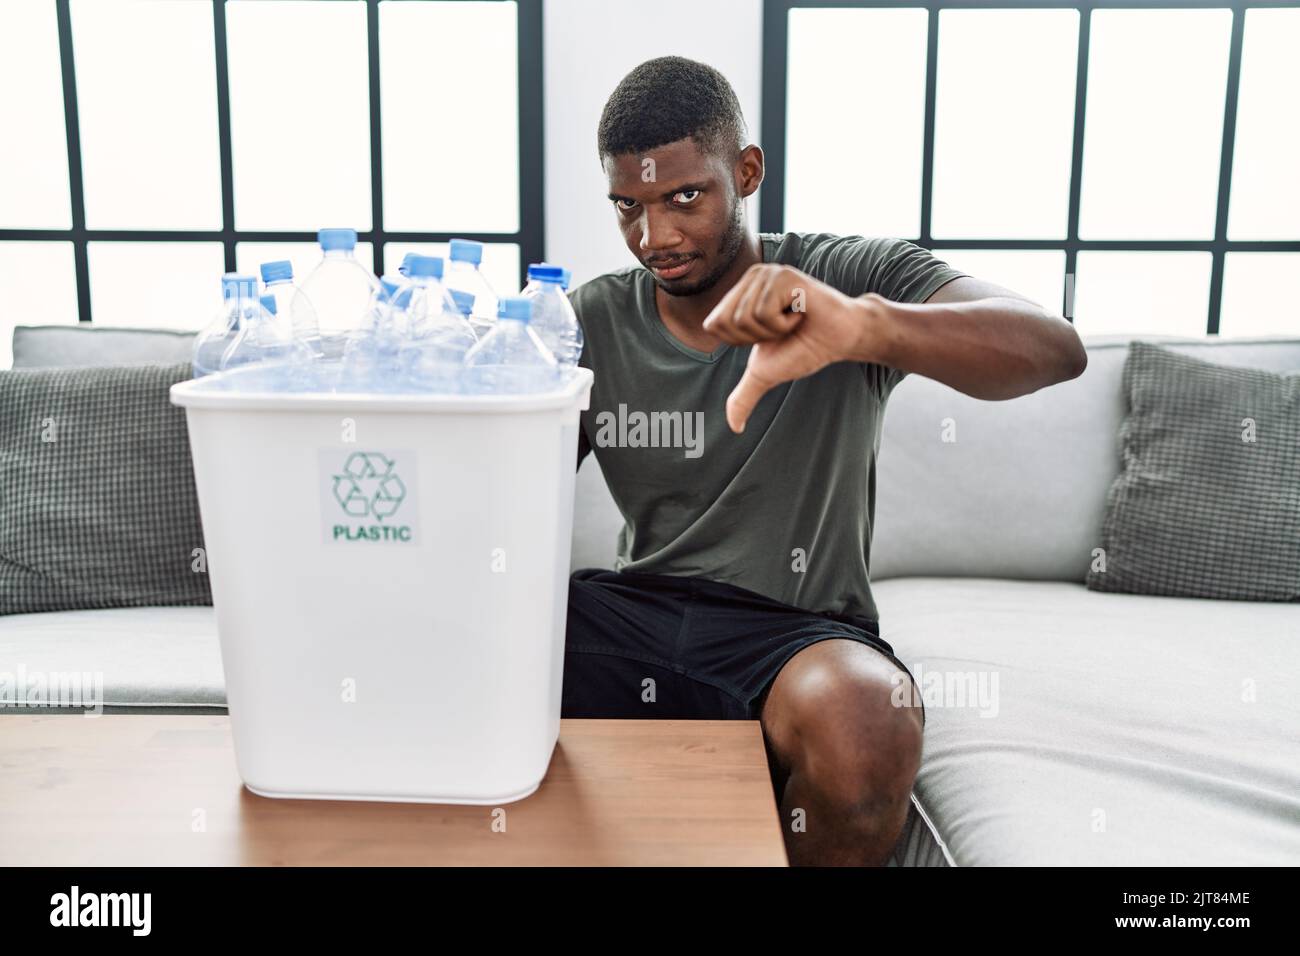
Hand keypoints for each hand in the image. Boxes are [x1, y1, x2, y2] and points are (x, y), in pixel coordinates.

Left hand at [702, 264, 887, 432]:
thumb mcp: (766, 374)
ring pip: (745, 318)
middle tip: (783, 327)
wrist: (841, 339)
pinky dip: (784, 323)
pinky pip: (764, 312)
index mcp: (739, 293)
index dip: (740, 341)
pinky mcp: (783, 275)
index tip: (769, 335)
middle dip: (757, 337)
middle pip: (726, 322)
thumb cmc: (805, 349)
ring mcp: (766, 273)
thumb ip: (744, 395)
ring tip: (793, 320)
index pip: (712, 326)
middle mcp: (750, 278)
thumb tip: (734, 427)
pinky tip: (801, 313)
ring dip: (774, 330)